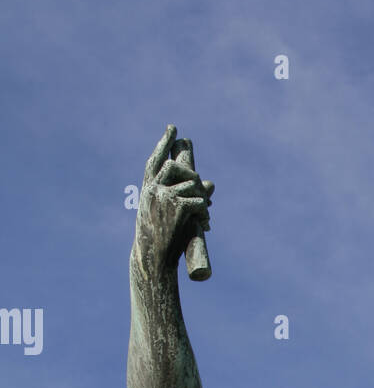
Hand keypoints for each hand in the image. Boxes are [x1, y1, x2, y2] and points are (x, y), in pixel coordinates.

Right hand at [134, 125, 213, 274]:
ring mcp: (163, 196)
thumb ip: (186, 196)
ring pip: (193, 185)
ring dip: (203, 199)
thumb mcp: (170, 214)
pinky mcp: (177, 206)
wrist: (152, 259)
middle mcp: (152, 188)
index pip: (155, 160)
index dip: (164, 143)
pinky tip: (205, 224)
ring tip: (204, 215)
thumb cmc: (160, 238)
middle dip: (193, 174)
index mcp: (147, 189)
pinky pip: (199, 201)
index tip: (173, 128)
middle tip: (202, 186)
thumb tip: (212, 184)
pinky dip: (205, 213)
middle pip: (176, 166)